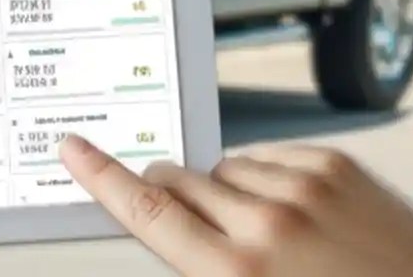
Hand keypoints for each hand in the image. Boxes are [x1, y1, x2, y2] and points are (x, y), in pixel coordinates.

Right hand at [59, 135, 412, 276]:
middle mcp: (265, 224)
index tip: (74, 148)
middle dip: (169, 194)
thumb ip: (204, 264)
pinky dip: (268, 180)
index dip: (101, 176)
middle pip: (177, 181)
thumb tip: (171, 227)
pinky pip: (269, 157)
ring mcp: (304, 187)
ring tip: (266, 235)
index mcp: (236, 274)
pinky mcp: (338, 165)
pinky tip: (295, 215)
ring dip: (225, 193)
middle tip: (192, 225)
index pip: (146, 211)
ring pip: (223, 168)